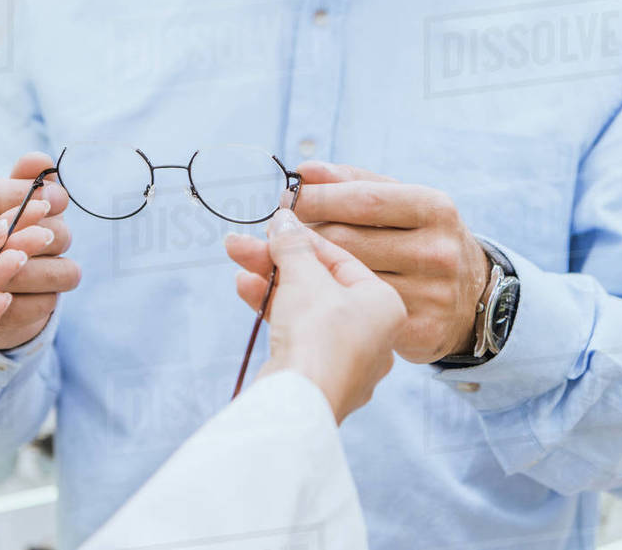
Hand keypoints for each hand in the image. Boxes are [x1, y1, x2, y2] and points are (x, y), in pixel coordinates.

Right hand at [0, 153, 79, 350]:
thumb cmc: (8, 231)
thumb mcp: (15, 199)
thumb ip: (26, 179)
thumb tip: (41, 162)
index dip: (16, 196)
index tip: (54, 198)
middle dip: (40, 235)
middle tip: (62, 234)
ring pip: (12, 276)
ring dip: (50, 270)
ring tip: (67, 267)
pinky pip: (24, 306)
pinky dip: (47, 296)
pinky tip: (53, 288)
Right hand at [225, 210, 405, 422]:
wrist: (301, 400)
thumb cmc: (317, 333)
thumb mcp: (303, 276)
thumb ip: (293, 245)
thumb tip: (284, 221)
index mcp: (385, 305)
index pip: (341, 260)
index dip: (303, 239)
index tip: (275, 225)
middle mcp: (373, 334)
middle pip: (319, 285)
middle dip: (276, 261)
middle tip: (242, 244)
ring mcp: (346, 361)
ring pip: (305, 310)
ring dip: (269, 283)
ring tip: (236, 263)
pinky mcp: (319, 378)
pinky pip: (297, 334)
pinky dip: (273, 311)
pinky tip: (245, 289)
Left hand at [229, 162, 490, 364]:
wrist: (471, 298)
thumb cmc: (420, 238)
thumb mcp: (401, 203)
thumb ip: (353, 183)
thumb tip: (305, 170)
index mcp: (434, 208)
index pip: (362, 200)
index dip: (316, 200)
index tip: (285, 200)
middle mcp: (437, 250)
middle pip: (347, 241)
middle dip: (299, 235)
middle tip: (271, 232)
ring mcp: (432, 293)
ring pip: (344, 282)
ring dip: (296, 271)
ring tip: (264, 259)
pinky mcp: (421, 331)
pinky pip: (353, 318)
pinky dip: (310, 307)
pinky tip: (280, 296)